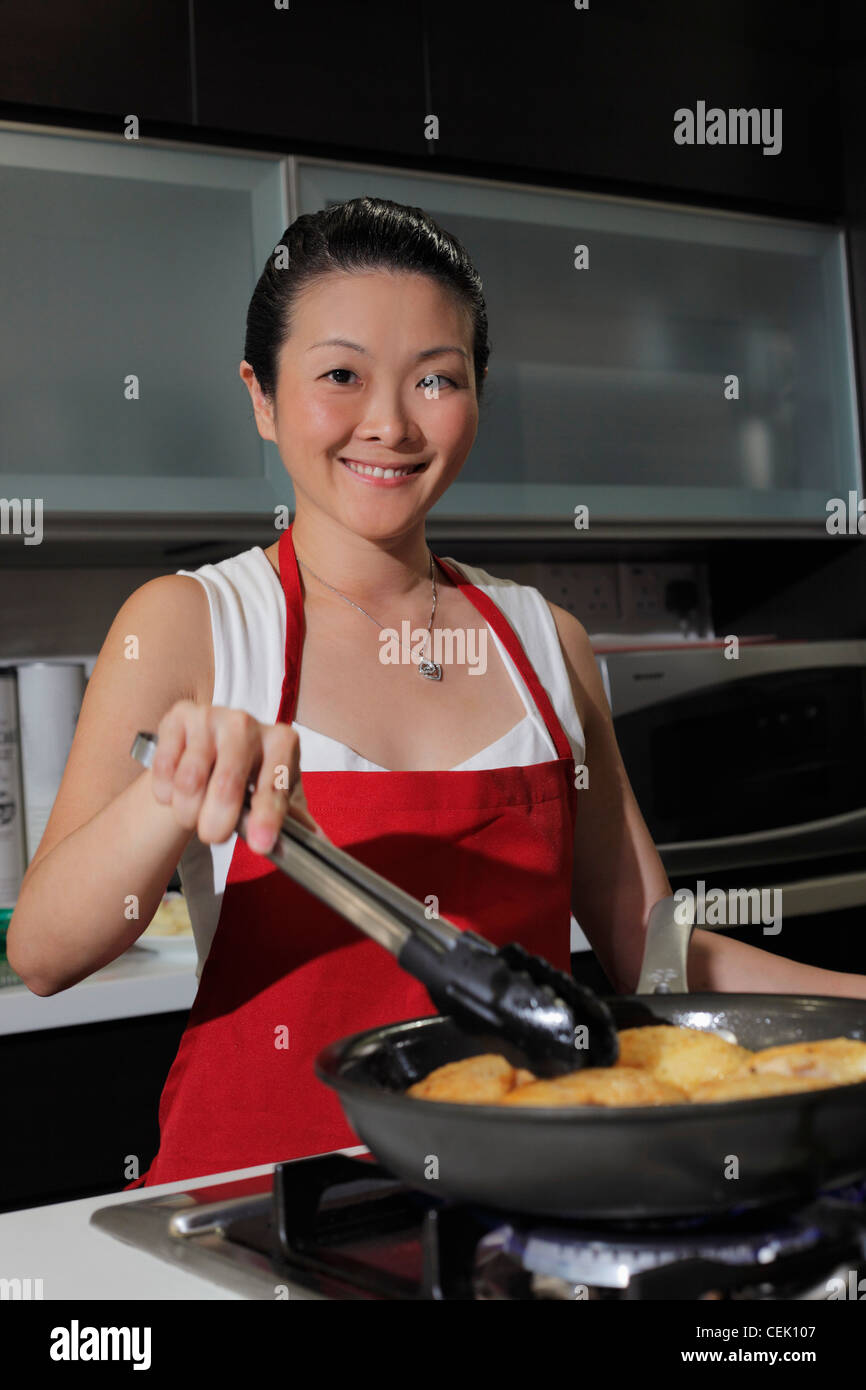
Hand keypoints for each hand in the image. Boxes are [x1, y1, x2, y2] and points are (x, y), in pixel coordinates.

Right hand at [149, 701, 319, 852]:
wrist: (213, 751)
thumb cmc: (252, 777)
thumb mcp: (277, 796)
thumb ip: (296, 822)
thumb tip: (321, 843)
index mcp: (282, 741)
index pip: (273, 785)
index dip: (267, 817)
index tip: (261, 845)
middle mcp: (248, 723)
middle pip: (228, 784)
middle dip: (217, 823)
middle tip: (213, 836)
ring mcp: (212, 716)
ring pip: (190, 780)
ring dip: (188, 811)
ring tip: (193, 814)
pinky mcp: (180, 716)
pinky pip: (166, 769)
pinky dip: (166, 793)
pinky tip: (175, 792)